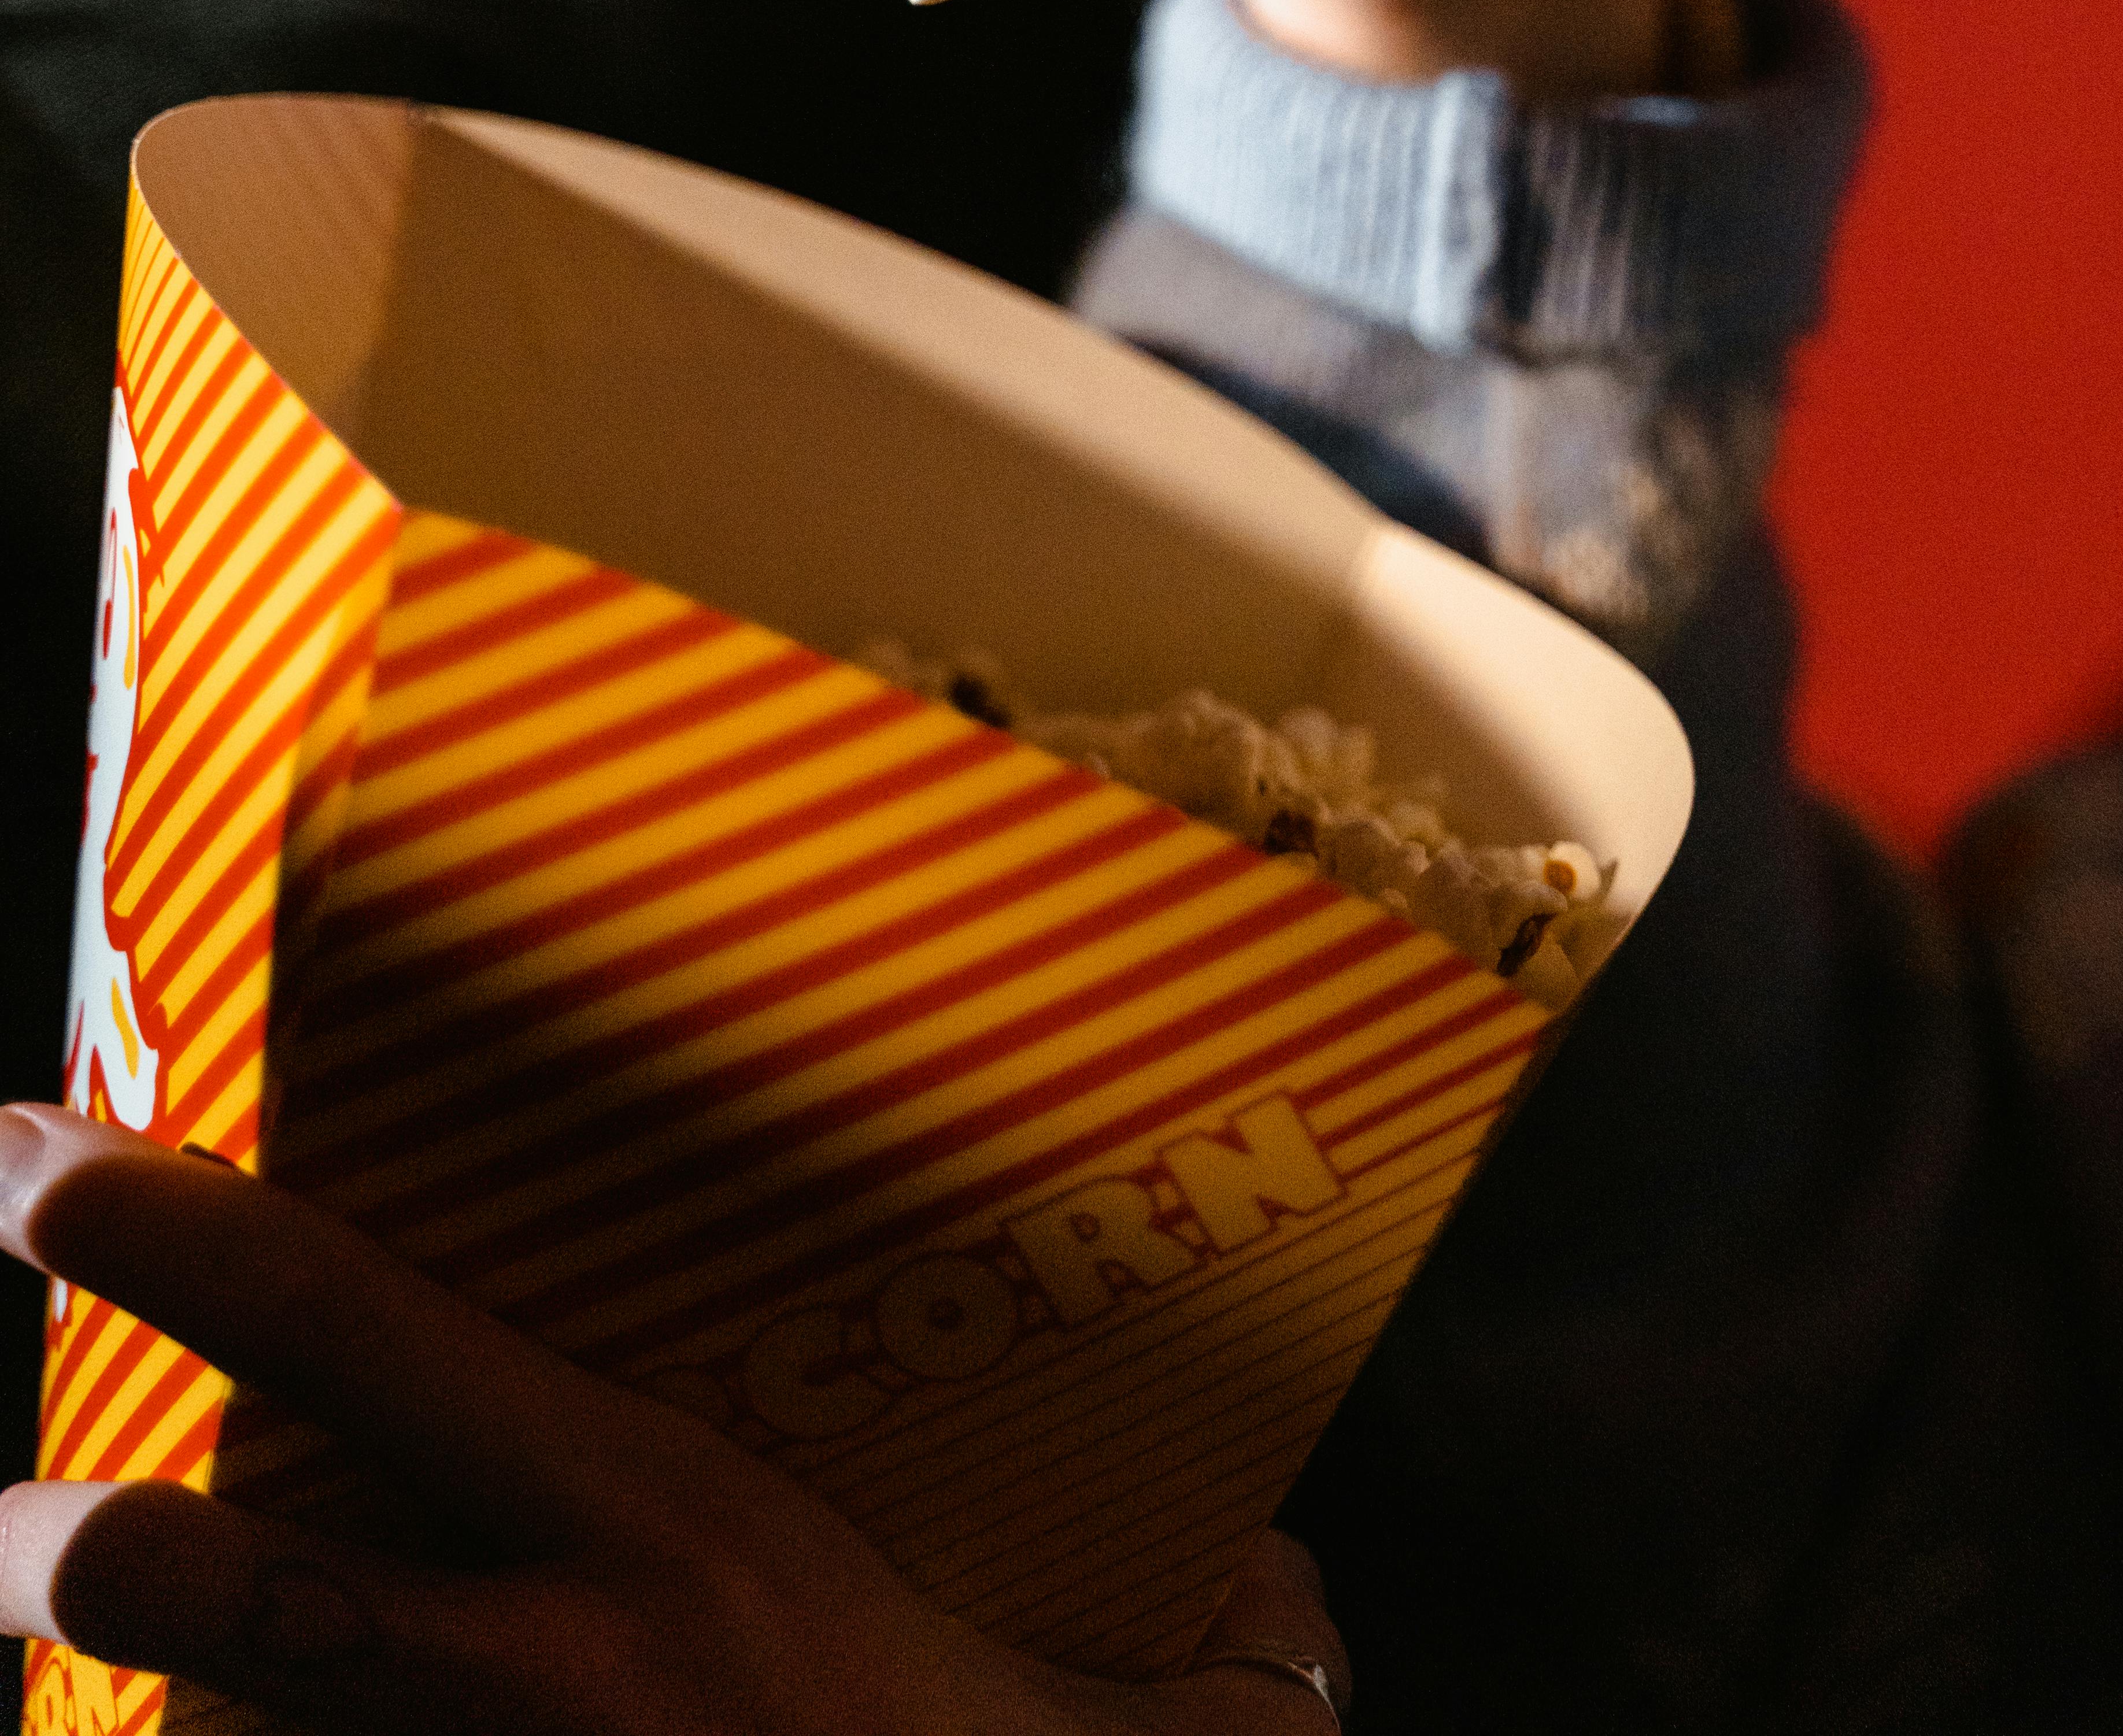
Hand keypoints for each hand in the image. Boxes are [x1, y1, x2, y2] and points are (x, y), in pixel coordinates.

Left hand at [0, 1106, 1344, 1734]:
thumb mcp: (1175, 1712)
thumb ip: (1218, 1625)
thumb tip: (1278, 1581)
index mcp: (670, 1543)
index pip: (352, 1331)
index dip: (169, 1234)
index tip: (41, 1161)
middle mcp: (533, 1682)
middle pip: (182, 1593)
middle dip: (52, 1553)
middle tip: (26, 1519)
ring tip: (142, 1685)